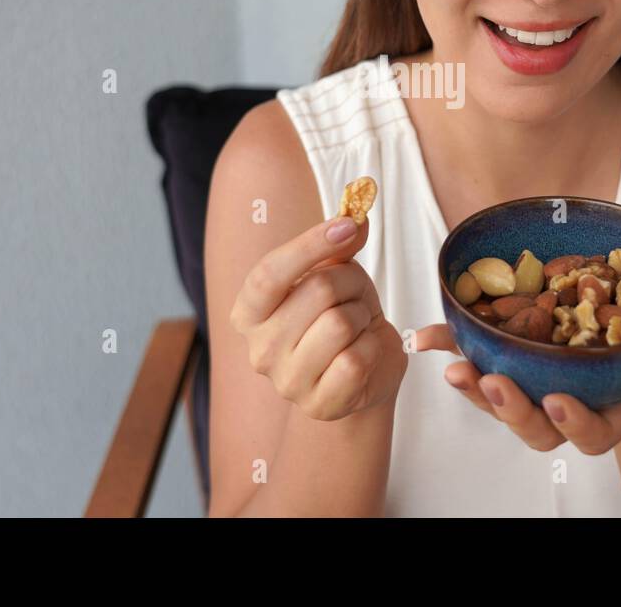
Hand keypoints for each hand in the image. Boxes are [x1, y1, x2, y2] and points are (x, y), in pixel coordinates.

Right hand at [230, 214, 406, 421]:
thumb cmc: (341, 316)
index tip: (347, 225)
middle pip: (317, 291)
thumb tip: (355, 216)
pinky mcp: (319, 405)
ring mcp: (286, 382)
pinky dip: (372, 348)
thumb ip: (340, 244)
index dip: (310, 245)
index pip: (269, 273)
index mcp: (249, 312)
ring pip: (339, 323)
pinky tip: (364, 352)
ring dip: (362, 316)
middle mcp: (258, 350)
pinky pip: (356, 359)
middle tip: (355, 295)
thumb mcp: (337, 274)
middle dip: (351, 283)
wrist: (363, 373)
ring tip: (358, 325)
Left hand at [415, 324, 620, 453]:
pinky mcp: (502, 357)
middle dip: (512, 410)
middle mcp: (564, 407)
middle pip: (533, 429)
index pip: (590, 436)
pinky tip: (424, 337)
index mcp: (606, 411)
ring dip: (474, 387)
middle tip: (496, 382)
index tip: (559, 401)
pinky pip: (472, 359)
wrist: (617, 314)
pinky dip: (447, 344)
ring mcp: (530, 386)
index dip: (575, 423)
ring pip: (499, 402)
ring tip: (454, 367)